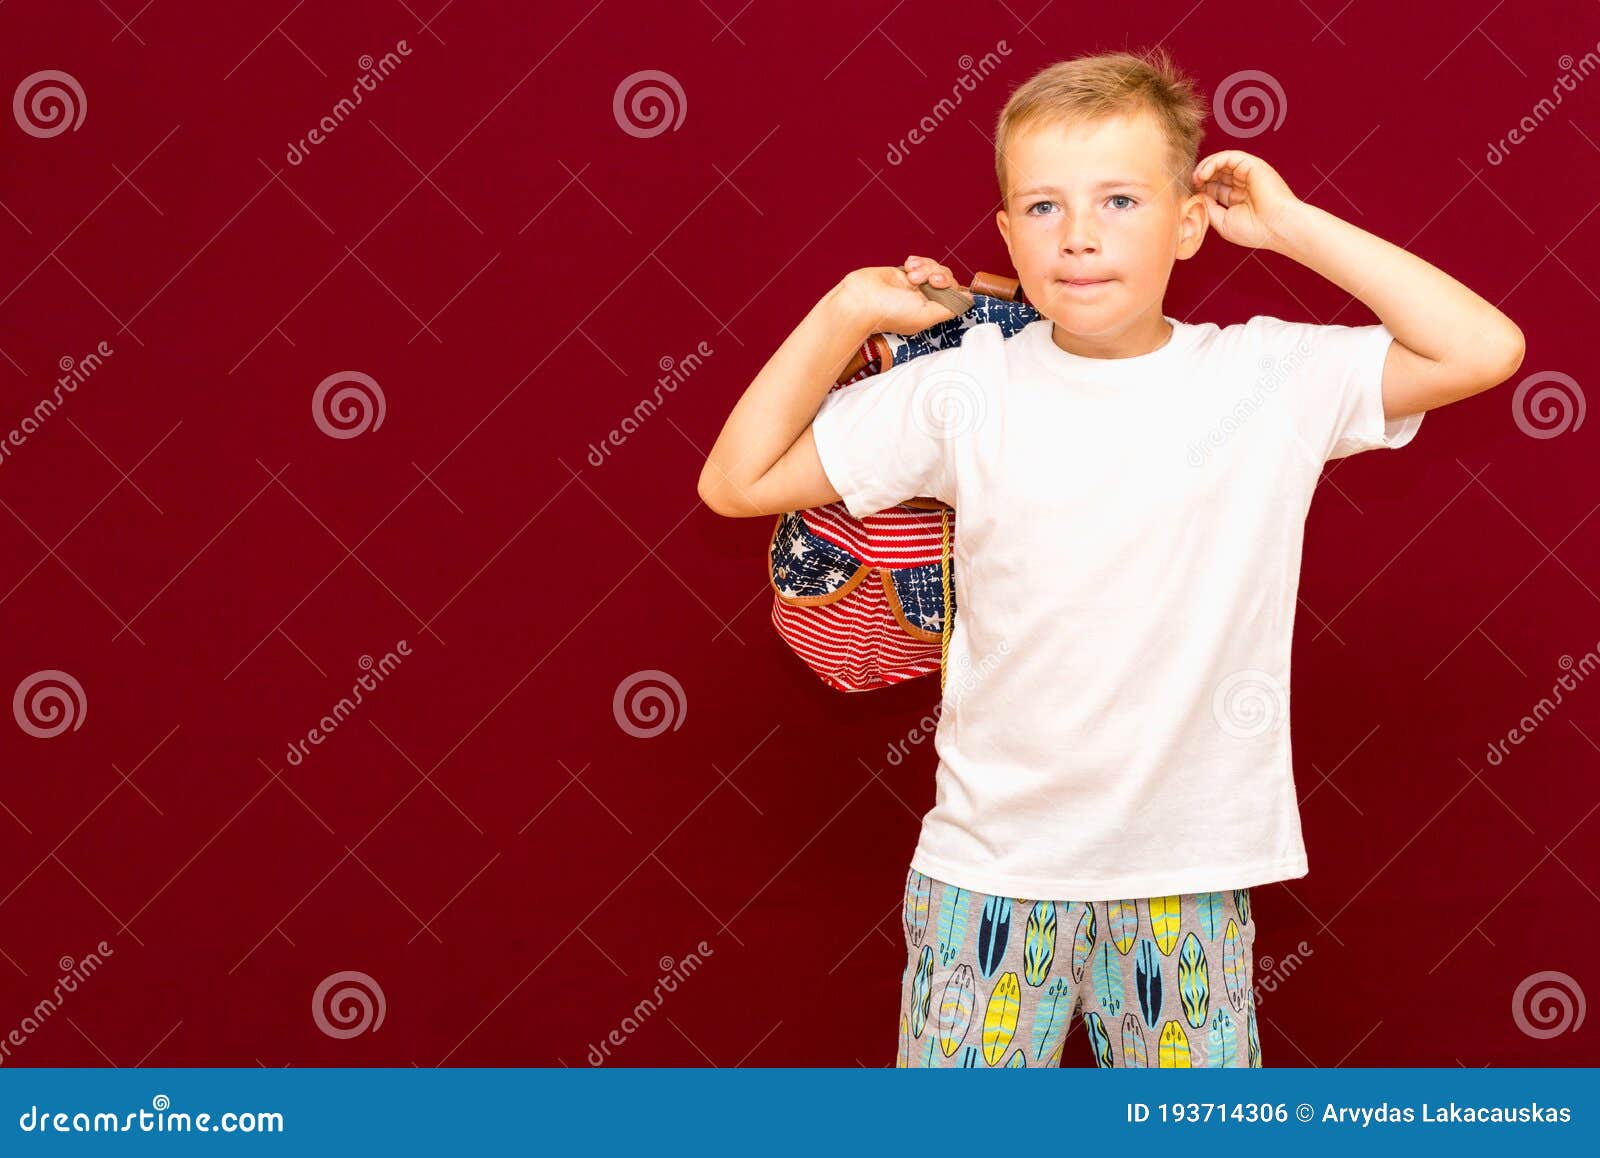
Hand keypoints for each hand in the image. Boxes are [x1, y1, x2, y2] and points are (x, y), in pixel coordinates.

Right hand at [838, 255, 974, 334]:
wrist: (861, 299)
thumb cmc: (889, 312)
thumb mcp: (925, 315)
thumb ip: (949, 308)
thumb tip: (969, 300)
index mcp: (933, 311)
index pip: (955, 294)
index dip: (950, 285)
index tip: (937, 284)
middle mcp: (926, 299)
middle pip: (947, 277)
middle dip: (935, 274)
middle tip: (920, 280)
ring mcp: (916, 286)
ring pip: (934, 267)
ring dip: (924, 267)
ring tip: (910, 275)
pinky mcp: (905, 273)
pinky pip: (922, 261)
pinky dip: (917, 261)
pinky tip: (907, 267)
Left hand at [1192, 151, 1301, 250]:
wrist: (1277, 227)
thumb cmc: (1254, 230)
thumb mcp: (1223, 222)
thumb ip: (1209, 208)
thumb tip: (1198, 195)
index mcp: (1238, 199)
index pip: (1215, 187)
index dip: (1201, 188)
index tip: (1189, 194)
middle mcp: (1244, 184)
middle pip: (1217, 173)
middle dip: (1201, 176)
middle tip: (1190, 183)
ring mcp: (1248, 174)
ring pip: (1221, 162)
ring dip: (1204, 167)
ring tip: (1196, 178)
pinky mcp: (1252, 165)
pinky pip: (1228, 157)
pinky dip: (1213, 162)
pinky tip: (1204, 174)